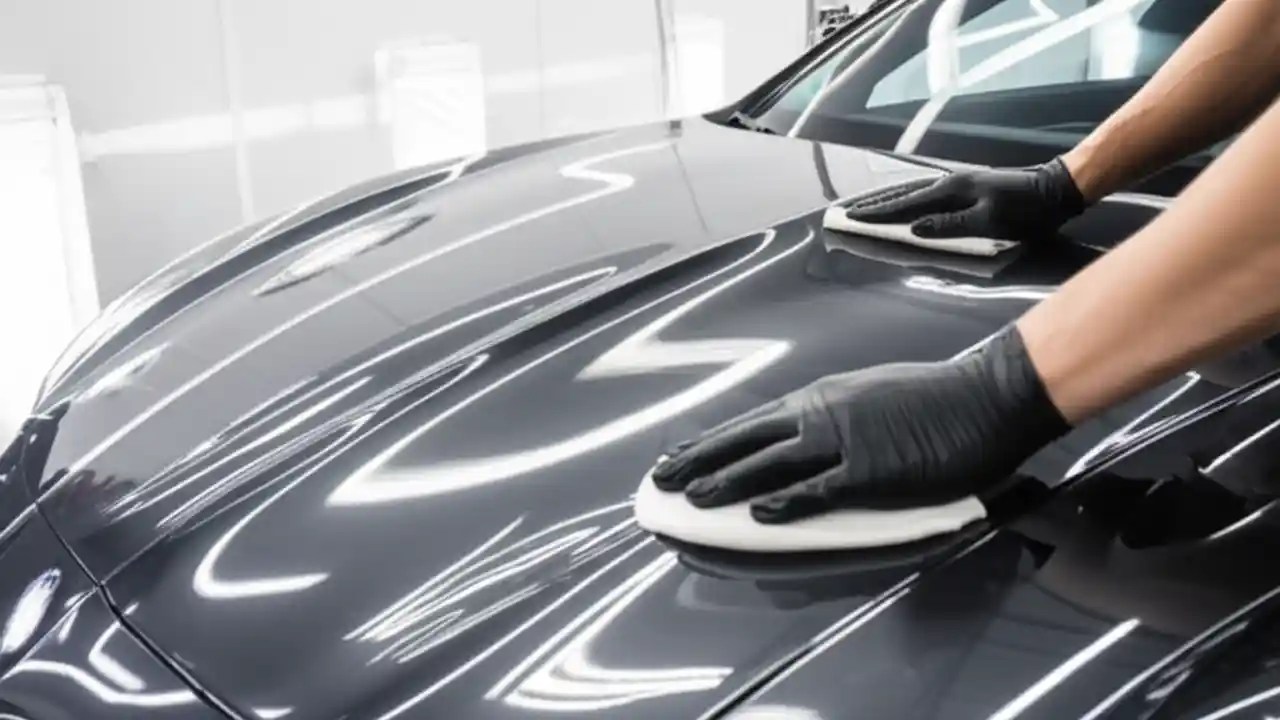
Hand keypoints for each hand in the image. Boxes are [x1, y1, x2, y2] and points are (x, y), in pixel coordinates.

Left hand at [651, 327, 1069, 522]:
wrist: (983, 395)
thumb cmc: (933, 397)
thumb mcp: (867, 395)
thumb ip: (832, 416)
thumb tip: (804, 433)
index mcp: (819, 399)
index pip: (749, 424)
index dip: (710, 442)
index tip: (677, 454)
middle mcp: (820, 415)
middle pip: (745, 441)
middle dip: (700, 460)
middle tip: (661, 480)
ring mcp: (844, 441)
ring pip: (770, 464)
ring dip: (727, 481)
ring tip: (692, 498)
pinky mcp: (871, 470)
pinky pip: (820, 490)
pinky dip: (787, 502)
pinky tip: (759, 514)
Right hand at [845, 158, 1086, 240]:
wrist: (1055, 189)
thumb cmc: (1026, 211)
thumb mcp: (990, 222)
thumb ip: (950, 226)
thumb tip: (915, 229)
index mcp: (951, 191)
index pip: (905, 205)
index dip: (877, 214)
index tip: (850, 218)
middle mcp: (949, 182)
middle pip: (902, 194)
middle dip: (873, 203)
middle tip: (845, 210)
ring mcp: (957, 182)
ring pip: (912, 190)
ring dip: (886, 198)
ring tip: (865, 204)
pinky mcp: (966, 187)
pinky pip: (925, 191)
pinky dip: (906, 196)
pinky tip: (902, 200)